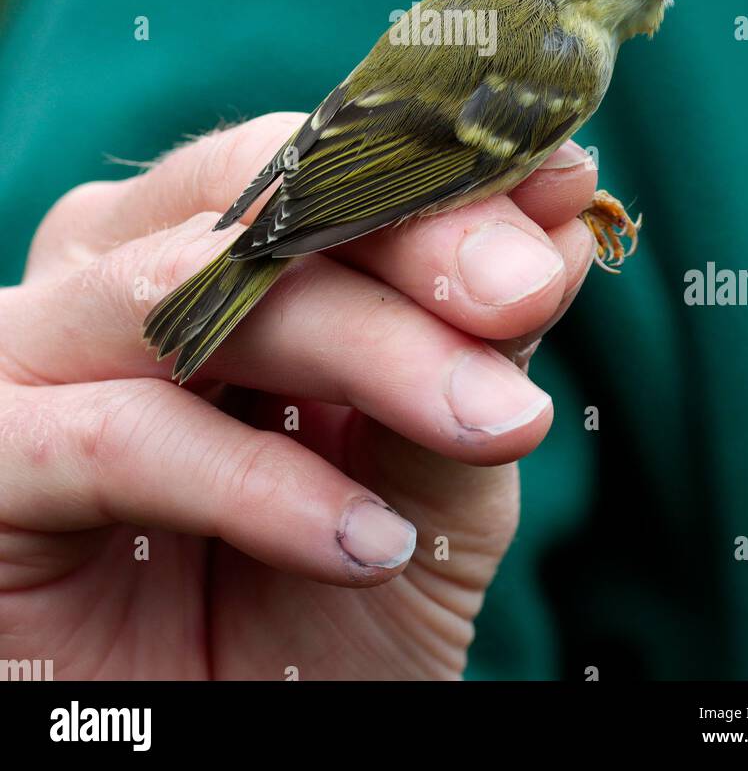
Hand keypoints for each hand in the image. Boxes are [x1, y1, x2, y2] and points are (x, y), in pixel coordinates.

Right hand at [0, 113, 596, 679]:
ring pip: (197, 298)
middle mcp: (113, 273)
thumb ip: (476, 353)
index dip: (443, 174)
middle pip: (258, 200)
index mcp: (208, 251)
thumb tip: (563, 215)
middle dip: (410, 241)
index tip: (566, 184)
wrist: (232, 753)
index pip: (321, 165)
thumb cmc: (314, 615)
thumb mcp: (430, 483)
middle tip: (527, 290)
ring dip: (364, 349)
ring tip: (490, 422)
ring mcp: (37, 353)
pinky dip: (255, 484)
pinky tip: (367, 541)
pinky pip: (120, 438)